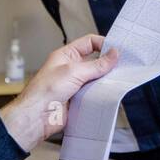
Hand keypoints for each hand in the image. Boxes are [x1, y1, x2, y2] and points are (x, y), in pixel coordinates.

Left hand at [0, 34, 118, 150]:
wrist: (37, 117)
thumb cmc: (44, 91)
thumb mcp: (73, 71)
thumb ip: (96, 64)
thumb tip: (113, 54)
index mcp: (67, 55)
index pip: (89, 43)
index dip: (103, 44)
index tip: (117, 50)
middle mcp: (71, 68)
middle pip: (95, 61)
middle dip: (108, 64)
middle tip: (122, 66)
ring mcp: (76, 84)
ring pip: (97, 78)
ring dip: (106, 80)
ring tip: (117, 80)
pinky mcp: (79, 99)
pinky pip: (95, 93)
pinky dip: (102, 94)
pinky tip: (109, 94)